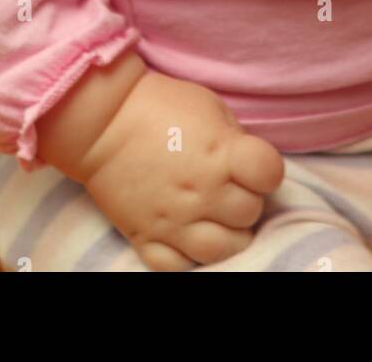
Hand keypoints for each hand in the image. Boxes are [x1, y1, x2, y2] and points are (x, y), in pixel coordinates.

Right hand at [74, 70, 284, 270]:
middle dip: (244, 199)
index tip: (253, 164)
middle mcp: (202, 192)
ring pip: (221, 250)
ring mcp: (174, 220)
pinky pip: (176, 267)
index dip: (266, 169)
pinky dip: (185, 257)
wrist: (102, 120)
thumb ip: (235, 138)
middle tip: (227, 185)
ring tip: (214, 216)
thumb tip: (249, 166)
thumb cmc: (160, 105)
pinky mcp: (145, 237)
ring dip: (225, 234)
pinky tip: (186, 236)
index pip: (269, 174)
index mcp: (220, 153)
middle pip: (250, 213)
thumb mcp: (209, 106)